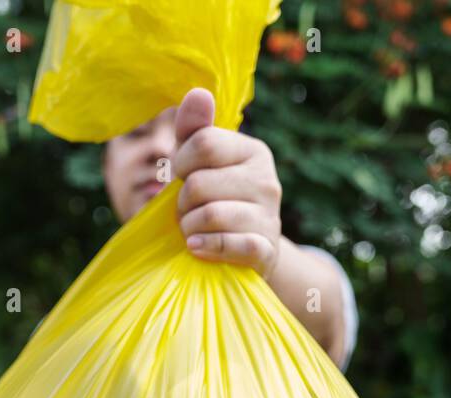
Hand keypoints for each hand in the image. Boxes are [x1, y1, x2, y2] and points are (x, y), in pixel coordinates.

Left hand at [172, 88, 283, 276]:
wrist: (247, 251)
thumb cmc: (216, 200)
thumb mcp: (200, 163)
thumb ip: (194, 129)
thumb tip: (198, 94)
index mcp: (253, 151)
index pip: (203, 143)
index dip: (180, 163)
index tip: (181, 176)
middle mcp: (267, 180)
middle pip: (200, 183)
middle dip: (182, 201)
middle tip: (187, 210)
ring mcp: (270, 216)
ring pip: (210, 215)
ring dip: (189, 226)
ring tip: (193, 229)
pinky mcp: (266, 249)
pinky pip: (230, 244)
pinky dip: (206, 247)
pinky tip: (197, 247)